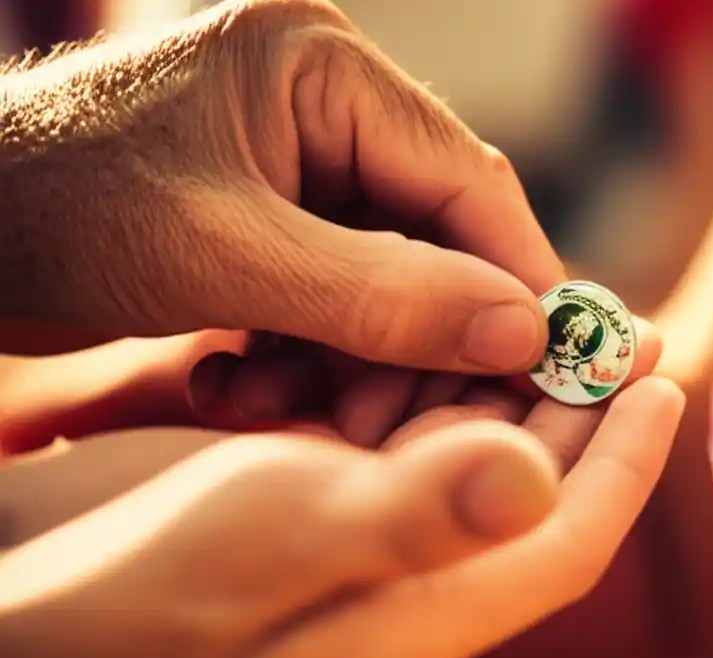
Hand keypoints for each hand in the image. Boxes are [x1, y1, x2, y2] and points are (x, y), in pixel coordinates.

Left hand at [0, 0, 559, 373]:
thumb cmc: (51, 212)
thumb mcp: (227, 259)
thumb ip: (385, 296)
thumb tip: (524, 333)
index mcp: (319, 65)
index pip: (465, 177)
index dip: (517, 277)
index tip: (548, 365)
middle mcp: (319, 101)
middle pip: (433, 232)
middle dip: (419, 339)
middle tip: (389, 425)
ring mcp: (291, 160)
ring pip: (385, 277)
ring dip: (353, 359)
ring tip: (292, 413)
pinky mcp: (263, 216)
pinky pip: (329, 292)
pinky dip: (306, 353)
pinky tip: (241, 387)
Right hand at [0, 372, 683, 657]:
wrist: (0, 617)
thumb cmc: (108, 606)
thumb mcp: (265, 548)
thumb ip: (407, 519)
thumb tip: (538, 480)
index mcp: (411, 615)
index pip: (561, 544)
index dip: (625, 466)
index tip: (662, 379)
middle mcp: (389, 584)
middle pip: (518, 487)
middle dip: (563, 399)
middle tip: (593, 313)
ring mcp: (335, 546)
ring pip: (448, 451)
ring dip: (476, 377)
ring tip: (488, 306)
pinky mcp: (280, 508)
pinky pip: (373, 439)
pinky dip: (393, 381)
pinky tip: (386, 334)